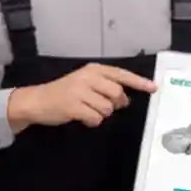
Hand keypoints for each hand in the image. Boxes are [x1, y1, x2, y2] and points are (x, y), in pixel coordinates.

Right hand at [6, 62, 156, 130]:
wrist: (37, 100)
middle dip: (115, 104)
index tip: (153, 88)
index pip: (121, 74)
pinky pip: (95, 118)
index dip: (139, 82)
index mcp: (93, 70)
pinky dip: (92, 121)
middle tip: (103, 106)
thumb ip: (105, 87)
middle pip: (117, 94)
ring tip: (86, 110)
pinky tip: (81, 117)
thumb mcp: (85, 82)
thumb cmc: (64, 92)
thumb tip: (125, 99)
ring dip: (101, 114)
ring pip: (107, 108)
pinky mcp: (73, 106)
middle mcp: (87, 77)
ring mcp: (80, 91)